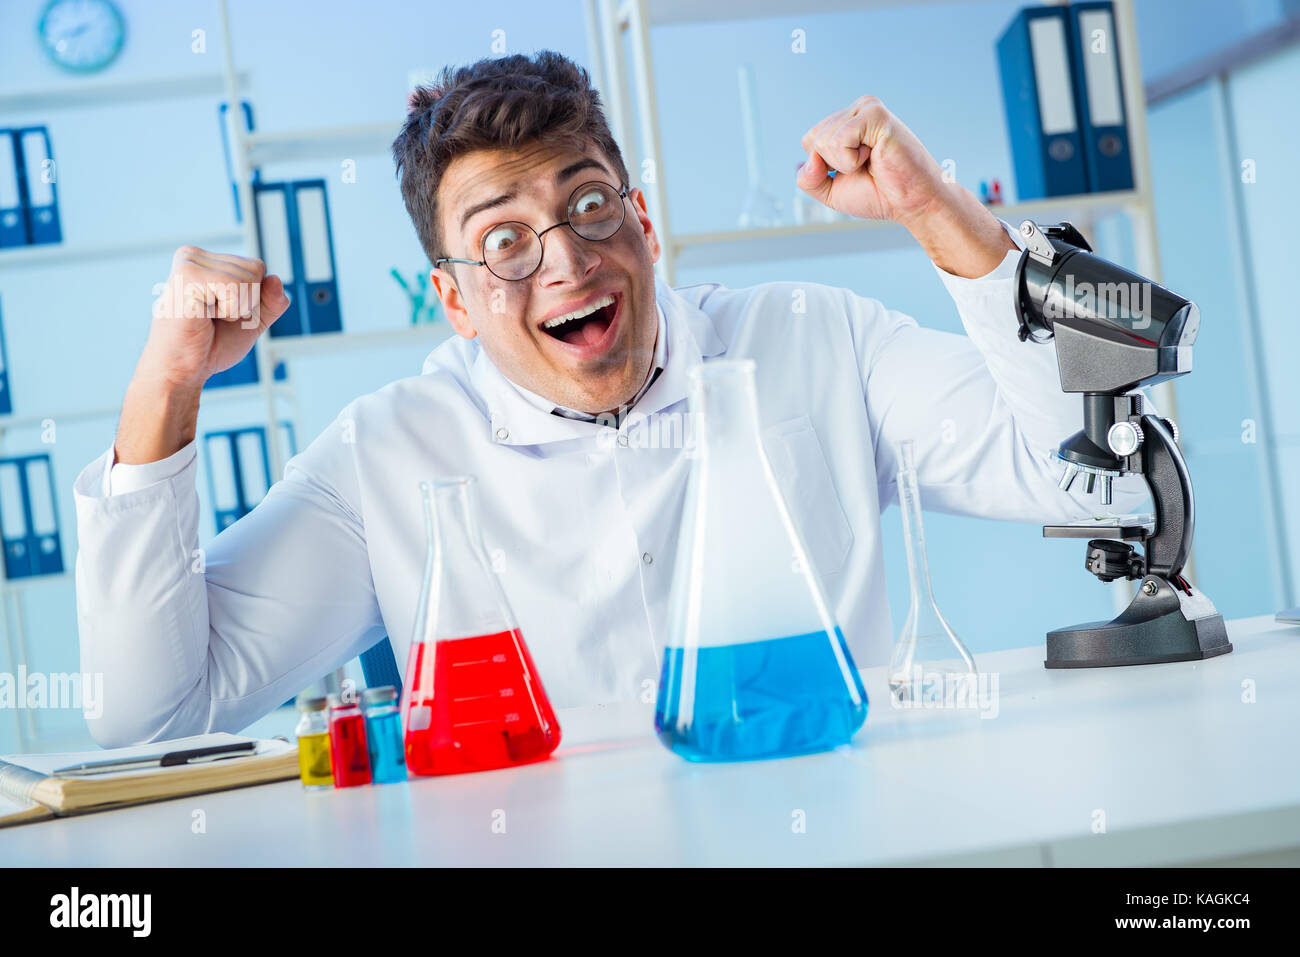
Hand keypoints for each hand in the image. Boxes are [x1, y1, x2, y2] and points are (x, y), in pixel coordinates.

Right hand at [136, 245, 291, 389]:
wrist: (183, 370)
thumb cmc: (211, 346)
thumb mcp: (253, 321)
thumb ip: (271, 302)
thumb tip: (276, 279)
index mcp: (205, 261)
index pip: (257, 267)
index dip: (253, 299)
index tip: (222, 313)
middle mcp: (193, 256)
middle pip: (256, 270)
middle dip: (246, 303)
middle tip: (213, 318)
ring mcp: (189, 264)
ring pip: (249, 278)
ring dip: (236, 309)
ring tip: (206, 317)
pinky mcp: (187, 276)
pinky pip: (236, 287)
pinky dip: (230, 309)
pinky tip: (204, 315)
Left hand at [797, 96, 1015, 276]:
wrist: (911, 203)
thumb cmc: (878, 194)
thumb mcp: (831, 191)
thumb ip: (808, 179)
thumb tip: (808, 160)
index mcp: (846, 122)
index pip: (809, 140)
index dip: (823, 167)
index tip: (854, 171)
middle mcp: (855, 110)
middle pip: (813, 140)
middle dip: (833, 166)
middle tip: (866, 168)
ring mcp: (866, 108)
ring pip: (824, 141)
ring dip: (845, 165)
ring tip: (873, 162)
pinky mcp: (876, 114)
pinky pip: (839, 141)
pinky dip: (850, 161)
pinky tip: (875, 156)